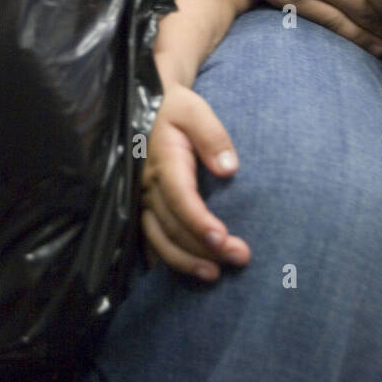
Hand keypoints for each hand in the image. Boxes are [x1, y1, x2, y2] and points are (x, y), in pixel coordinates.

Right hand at [141, 84, 250, 279]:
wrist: (149, 105)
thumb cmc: (176, 108)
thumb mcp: (195, 110)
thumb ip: (212, 136)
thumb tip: (229, 168)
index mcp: (164, 161)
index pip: (180, 198)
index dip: (200, 222)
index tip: (224, 240)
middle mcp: (148, 185)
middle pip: (173, 225)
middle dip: (204, 247)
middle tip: (240, 258)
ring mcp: (142, 199)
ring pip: (158, 238)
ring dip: (185, 261)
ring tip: (214, 275)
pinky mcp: (142, 206)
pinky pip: (149, 239)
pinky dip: (165, 258)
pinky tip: (185, 270)